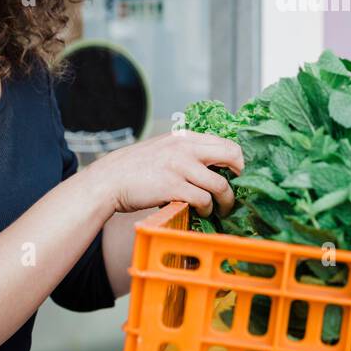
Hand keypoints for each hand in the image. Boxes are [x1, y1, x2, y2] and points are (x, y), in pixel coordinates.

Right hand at [91, 130, 242, 215]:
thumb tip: (212, 165)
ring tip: (222, 209)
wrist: (109, 179)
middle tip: (241, 189)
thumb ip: (186, 152)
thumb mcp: (163, 148)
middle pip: (232, 155)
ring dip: (225, 201)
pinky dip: (207, 209)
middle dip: (242, 175)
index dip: (239, 159)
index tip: (241, 173)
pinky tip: (202, 213)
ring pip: (220, 184)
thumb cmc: (136, 168)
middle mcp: (185, 147)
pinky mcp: (173, 186)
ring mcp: (180, 166)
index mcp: (185, 137)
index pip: (226, 142)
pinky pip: (203, 199)